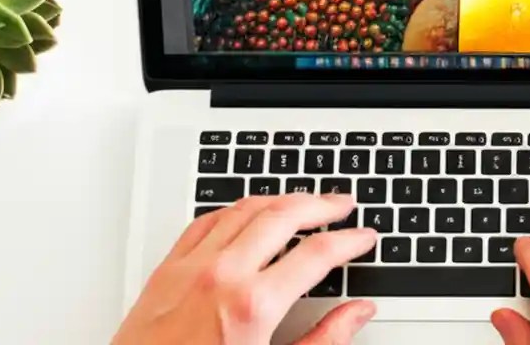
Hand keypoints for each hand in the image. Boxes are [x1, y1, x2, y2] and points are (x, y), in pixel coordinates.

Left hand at [113, 193, 377, 344]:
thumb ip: (324, 341)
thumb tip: (357, 313)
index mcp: (254, 305)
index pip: (316, 254)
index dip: (349, 240)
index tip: (364, 237)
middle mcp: (221, 276)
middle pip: (282, 216)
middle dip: (320, 205)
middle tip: (342, 204)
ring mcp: (190, 269)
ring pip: (244, 209)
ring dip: (281, 199)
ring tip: (304, 201)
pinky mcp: (166, 272)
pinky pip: (205, 221)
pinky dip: (235, 209)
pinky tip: (247, 212)